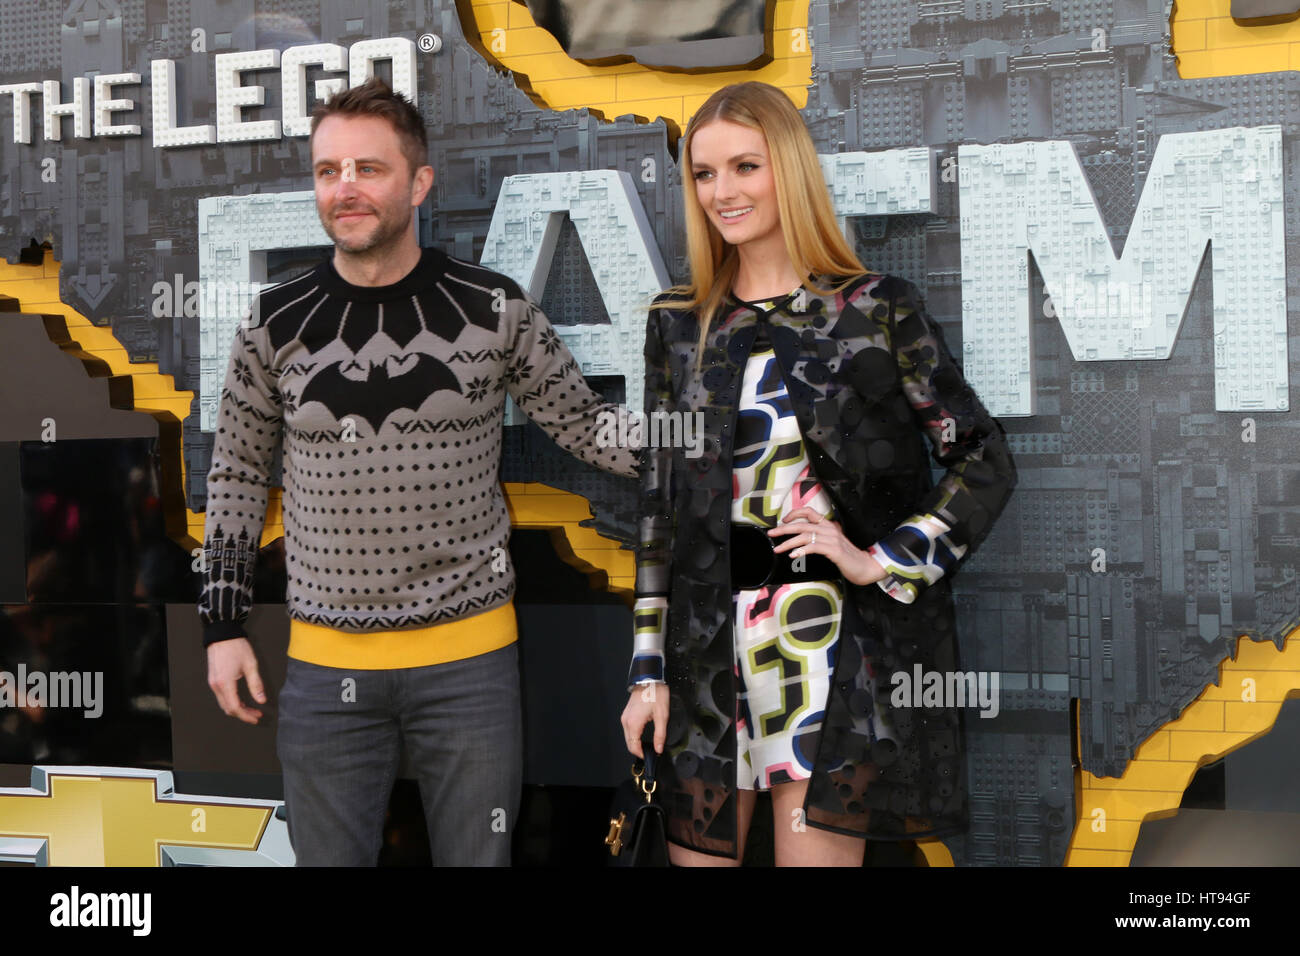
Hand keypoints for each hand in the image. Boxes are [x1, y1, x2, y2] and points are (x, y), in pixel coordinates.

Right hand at [206, 637, 266, 724]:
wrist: (222, 634)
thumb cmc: (237, 647)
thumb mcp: (251, 665)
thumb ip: (256, 685)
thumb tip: (261, 701)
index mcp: (225, 683)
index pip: (235, 708)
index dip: (246, 716)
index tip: (257, 718)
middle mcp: (216, 686)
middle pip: (228, 708)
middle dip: (243, 715)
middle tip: (257, 715)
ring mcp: (213, 683)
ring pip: (224, 704)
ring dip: (238, 709)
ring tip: (252, 709)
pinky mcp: (213, 680)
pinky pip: (222, 697)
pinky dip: (232, 702)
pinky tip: (242, 701)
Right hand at [621, 681, 668, 757]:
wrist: (649, 679)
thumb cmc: (656, 694)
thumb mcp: (662, 716)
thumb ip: (660, 735)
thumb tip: (658, 748)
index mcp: (634, 723)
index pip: (634, 747)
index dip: (641, 754)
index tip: (649, 757)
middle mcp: (626, 721)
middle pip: (629, 743)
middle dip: (638, 750)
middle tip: (649, 753)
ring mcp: (625, 717)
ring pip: (627, 737)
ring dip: (635, 744)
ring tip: (646, 746)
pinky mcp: (626, 714)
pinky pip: (628, 730)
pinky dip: (633, 736)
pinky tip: (642, 736)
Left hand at [767, 506, 886, 586]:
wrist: (865, 566)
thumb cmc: (848, 558)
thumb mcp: (833, 544)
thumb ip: (820, 539)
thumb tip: (802, 540)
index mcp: (829, 525)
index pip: (809, 512)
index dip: (794, 514)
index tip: (783, 521)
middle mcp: (829, 529)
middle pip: (802, 524)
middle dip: (783, 529)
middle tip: (772, 534)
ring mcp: (832, 539)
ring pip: (805, 536)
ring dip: (788, 542)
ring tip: (778, 548)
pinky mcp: (834, 550)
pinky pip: (813, 547)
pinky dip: (801, 550)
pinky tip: (793, 555)